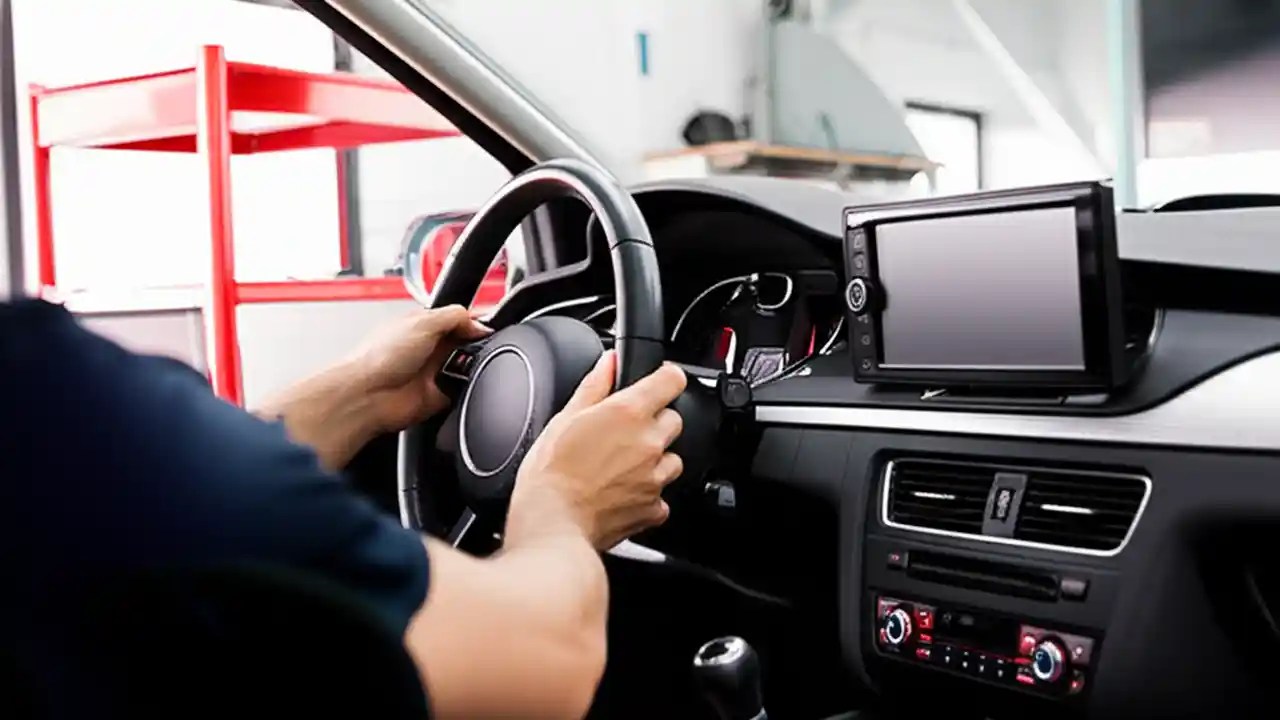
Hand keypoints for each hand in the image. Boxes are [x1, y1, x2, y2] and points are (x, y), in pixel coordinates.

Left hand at [350, 305, 490, 431]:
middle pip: (465, 342)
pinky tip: (456, 384)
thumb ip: (455, 317)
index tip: (484, 327)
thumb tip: (480, 325)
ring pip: (467, 367)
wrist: (367, 394)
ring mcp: (432, 372)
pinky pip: (462, 391)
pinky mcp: (436, 395)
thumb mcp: (422, 322)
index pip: (457, 319)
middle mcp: (427, 348)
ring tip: (459, 367)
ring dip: (468, 367)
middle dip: (473, 345)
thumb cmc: (379, 357)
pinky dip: (464, 389)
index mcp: (422, 325)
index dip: (473, 322)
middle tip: (473, 348)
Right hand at [508, 351, 687, 549]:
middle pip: (673, 420)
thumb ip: (594, 386)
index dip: (666, 378)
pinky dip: (648, 495)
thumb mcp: (564, 418)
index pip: (672, 380)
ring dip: (655, 459)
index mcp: (629, 412)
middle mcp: (649, 442)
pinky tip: (623, 494)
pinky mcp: (653, 508)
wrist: (552, 523)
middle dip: (654, 423)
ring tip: (621, 467)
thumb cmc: (550, 473)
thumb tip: (609, 363)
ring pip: (672, 459)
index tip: (658, 383)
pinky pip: (662, 497)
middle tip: (623, 434)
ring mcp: (655, 477)